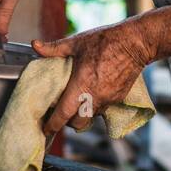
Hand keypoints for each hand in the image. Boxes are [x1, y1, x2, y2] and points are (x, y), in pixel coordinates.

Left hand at [34, 20, 156, 134]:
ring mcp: (108, 100)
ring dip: (83, 114)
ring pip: (91, 117)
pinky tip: (93, 93)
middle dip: (68, 122)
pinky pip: (103, 109)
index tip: (45, 129)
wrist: (135, 43)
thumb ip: (54, 48)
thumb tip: (35, 44)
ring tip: (77, 102)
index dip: (53, 124)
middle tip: (61, 113)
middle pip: (78, 123)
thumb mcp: (77, 42)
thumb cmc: (106, 41)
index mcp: (82, 85)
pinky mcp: (118, 99)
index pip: (64, 113)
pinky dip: (95, 105)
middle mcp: (95, 97)